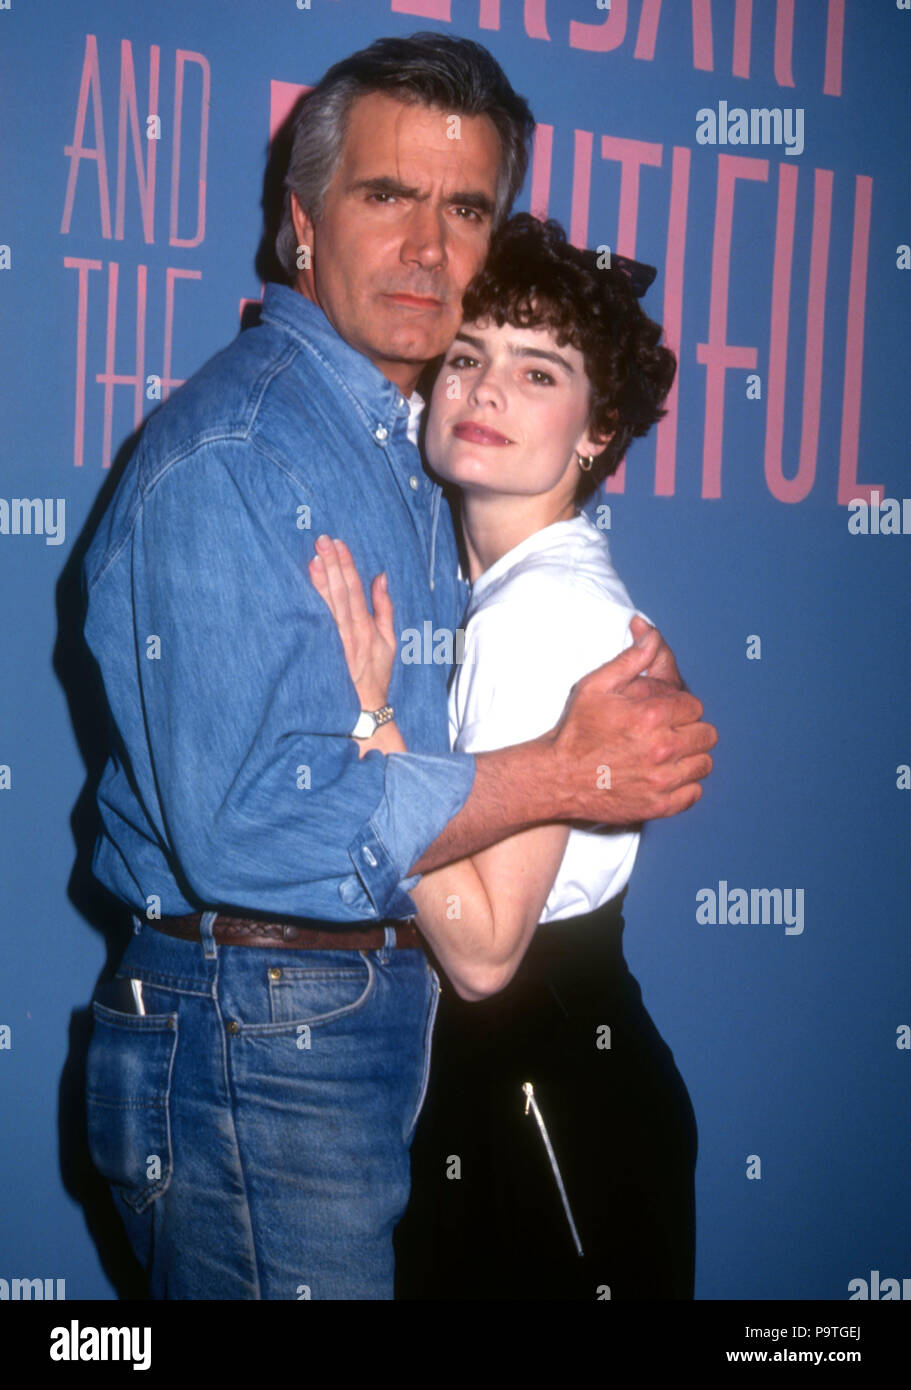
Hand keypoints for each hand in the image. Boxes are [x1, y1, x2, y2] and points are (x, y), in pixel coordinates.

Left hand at [308, 535, 395, 709]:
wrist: (364, 708)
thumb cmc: (375, 673)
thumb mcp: (389, 641)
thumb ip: (384, 608)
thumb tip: (380, 577)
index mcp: (367, 627)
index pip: (356, 589)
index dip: (347, 566)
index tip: (339, 544)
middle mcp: (351, 632)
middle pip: (341, 592)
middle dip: (333, 565)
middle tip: (322, 541)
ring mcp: (337, 643)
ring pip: (329, 606)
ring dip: (321, 580)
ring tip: (314, 558)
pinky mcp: (325, 652)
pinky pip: (318, 624)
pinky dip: (313, 604)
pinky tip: (306, 588)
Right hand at [549, 626, 716, 823]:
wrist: (556, 777)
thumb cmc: (575, 730)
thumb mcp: (596, 685)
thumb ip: (631, 659)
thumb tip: (652, 635)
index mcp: (651, 715)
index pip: (695, 706)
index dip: (680, 706)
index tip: (663, 712)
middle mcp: (662, 749)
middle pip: (706, 735)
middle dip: (690, 729)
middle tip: (668, 731)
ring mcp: (662, 780)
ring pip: (704, 764)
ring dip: (690, 757)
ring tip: (667, 754)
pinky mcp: (659, 805)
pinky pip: (694, 793)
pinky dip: (685, 785)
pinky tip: (665, 775)